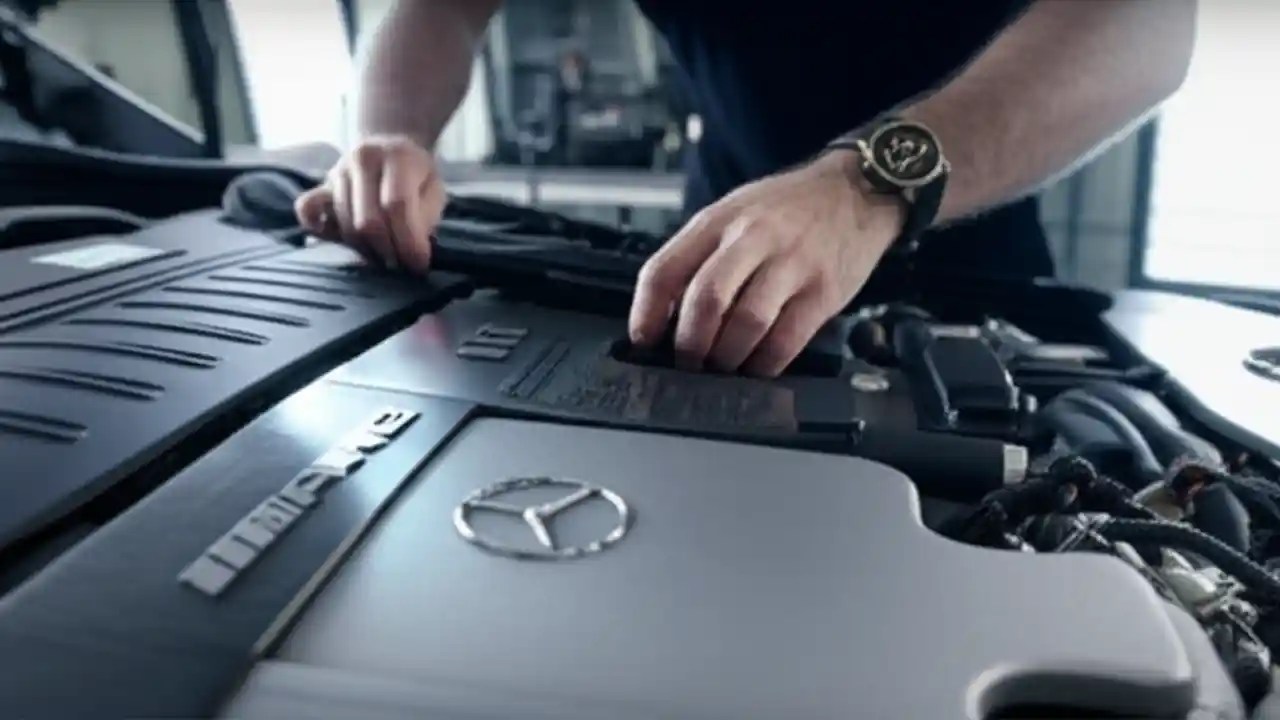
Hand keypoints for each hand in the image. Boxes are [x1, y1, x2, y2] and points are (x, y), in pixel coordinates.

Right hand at [294, 135, 444, 272]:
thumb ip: (426, 216)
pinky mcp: (321, 184)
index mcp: (396, 156)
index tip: (419, 265)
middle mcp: (362, 158)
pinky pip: (306, 208)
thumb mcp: (435, 189)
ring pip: (345, 224)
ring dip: (366, 250)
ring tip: (385, 257)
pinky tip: (339, 240)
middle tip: (402, 266)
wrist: (390, 146)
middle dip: (387, 251)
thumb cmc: (417, 174)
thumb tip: (412, 248)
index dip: (408, 242)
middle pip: (368, 220)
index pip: (396, 206)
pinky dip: (317, 228)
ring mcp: (337, 171)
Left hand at [628, 150, 904, 377]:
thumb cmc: (789, 208)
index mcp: (719, 221)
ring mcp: (791, 263)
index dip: (646, 313)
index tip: (643, 340)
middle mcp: (752, 238)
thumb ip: (702, 255)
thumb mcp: (734, 213)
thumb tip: (668, 313)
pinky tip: (758, 366)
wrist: (857, 189)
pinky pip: (786, 340)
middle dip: (690, 345)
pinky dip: (765, 363)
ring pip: (746, 324)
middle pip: (705, 301)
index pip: (664, 269)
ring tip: (723, 367)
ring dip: (727, 358)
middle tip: (688, 363)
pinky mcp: (824, 290)